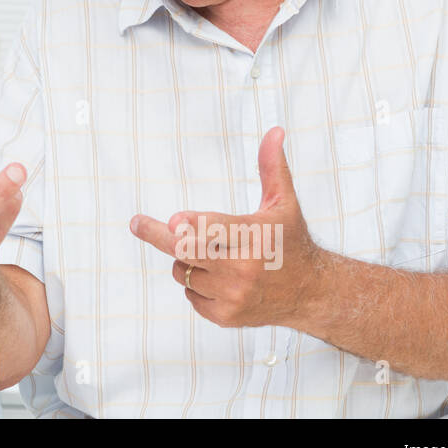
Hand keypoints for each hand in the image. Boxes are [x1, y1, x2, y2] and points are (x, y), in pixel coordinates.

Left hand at [130, 127, 324, 327]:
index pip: (215, 229)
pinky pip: (190, 294)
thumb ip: (271, 166)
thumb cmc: (291, 241)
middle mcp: (243, 269)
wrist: (311, 293)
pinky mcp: (226, 316)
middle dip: (157, 235)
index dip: (191, 224)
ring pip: (182, 271)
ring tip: (212, 254)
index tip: (173, 218)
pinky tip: (218, 278)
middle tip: (136, 223)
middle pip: (185, 251)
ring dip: (185, 260)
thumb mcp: (284, 202)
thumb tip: (274, 130)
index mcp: (256, 237)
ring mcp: (233, 296)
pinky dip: (194, 283)